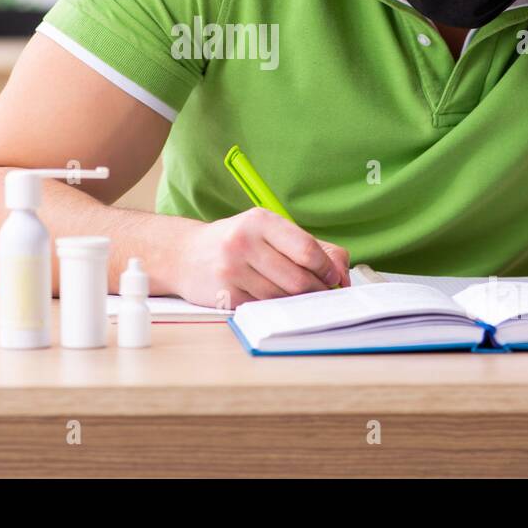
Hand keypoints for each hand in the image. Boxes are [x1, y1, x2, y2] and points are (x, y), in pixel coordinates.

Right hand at [172, 207, 350, 308]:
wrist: (185, 255)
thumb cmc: (237, 242)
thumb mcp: (268, 231)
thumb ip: (309, 246)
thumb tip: (342, 272)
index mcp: (259, 220)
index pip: (306, 249)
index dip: (327, 268)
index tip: (334, 277)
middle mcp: (243, 242)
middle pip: (299, 278)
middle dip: (318, 290)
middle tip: (322, 292)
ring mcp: (232, 270)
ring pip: (283, 297)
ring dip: (298, 301)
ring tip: (299, 296)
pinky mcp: (225, 295)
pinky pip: (264, 307)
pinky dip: (276, 307)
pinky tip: (273, 299)